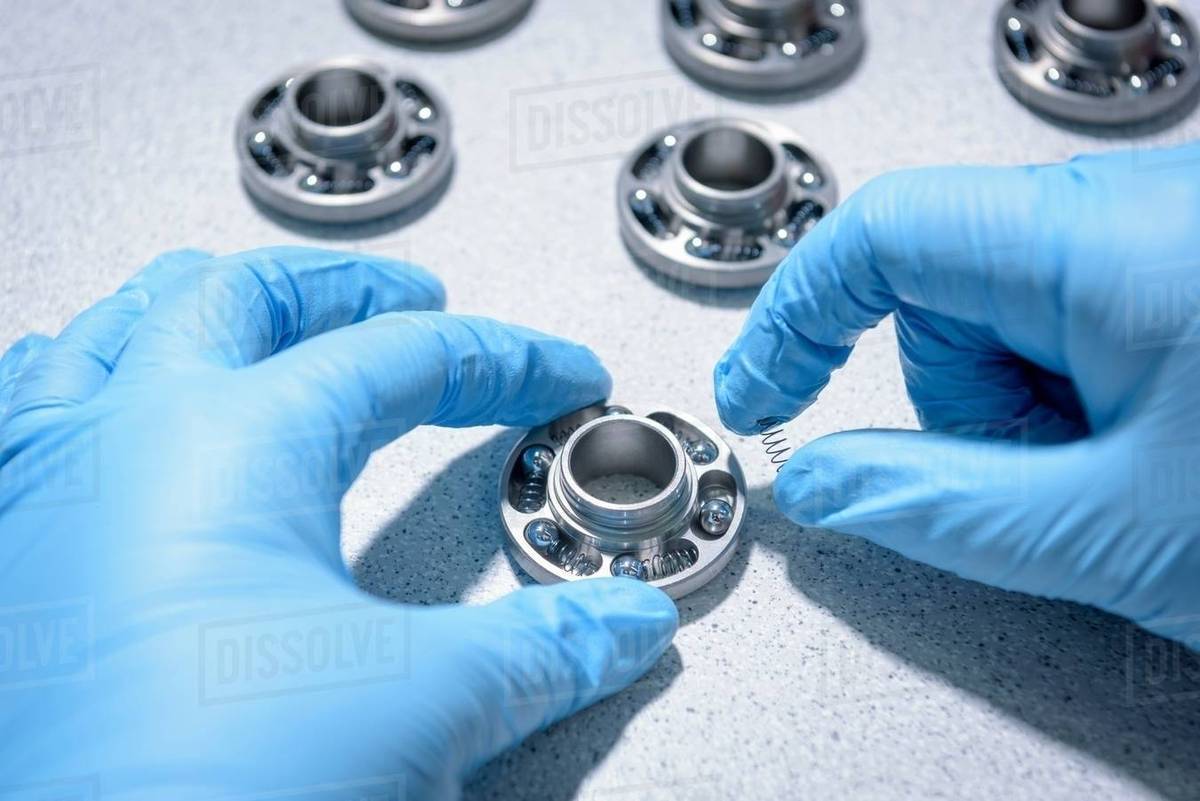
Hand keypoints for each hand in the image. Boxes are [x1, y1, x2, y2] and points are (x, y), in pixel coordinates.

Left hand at [0, 247, 675, 799]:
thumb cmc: (194, 792)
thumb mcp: (414, 708)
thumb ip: (541, 649)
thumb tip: (626, 625)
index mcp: (230, 443)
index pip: (403, 357)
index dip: (504, 360)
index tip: (558, 376)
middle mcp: (121, 440)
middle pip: (250, 298)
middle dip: (352, 288)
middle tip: (419, 299)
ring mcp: (41, 488)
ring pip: (126, 326)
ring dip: (217, 304)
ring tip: (273, 308)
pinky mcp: (9, 554)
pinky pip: (37, 402)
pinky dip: (99, 369)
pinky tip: (117, 391)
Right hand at [715, 143, 1199, 646]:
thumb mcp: (1117, 532)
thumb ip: (938, 510)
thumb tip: (817, 486)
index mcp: (1110, 244)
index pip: (883, 230)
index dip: (794, 316)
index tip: (756, 388)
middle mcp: (1140, 210)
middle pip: (942, 283)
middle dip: (954, 396)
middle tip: (1028, 471)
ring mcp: (1166, 235)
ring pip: (1005, 307)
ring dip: (1019, 403)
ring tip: (1111, 464)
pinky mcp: (1182, 269)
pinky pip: (1071, 313)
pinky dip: (1070, 390)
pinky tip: (1141, 442)